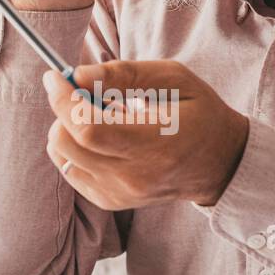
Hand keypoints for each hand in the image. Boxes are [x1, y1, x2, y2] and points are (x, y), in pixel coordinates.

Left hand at [42, 60, 249, 209]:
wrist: (219, 164)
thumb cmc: (199, 114)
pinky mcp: (110, 200)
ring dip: (66, 129)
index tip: (55, 76)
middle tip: (81, 92)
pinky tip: (99, 137)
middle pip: (69, 143)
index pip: (89, 128)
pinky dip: (73, 148)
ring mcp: (120, 193)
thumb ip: (124, 74)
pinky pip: (70, 170)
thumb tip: (77, 75)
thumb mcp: (173, 79)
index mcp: (155, 144)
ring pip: (63, 157)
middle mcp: (134, 176)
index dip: (63, 100)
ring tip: (97, 116)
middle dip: (63, 110)